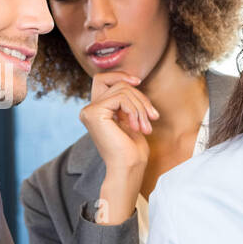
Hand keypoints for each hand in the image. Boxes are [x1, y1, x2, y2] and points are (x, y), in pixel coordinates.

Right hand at [80, 72, 157, 224]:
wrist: (128, 168)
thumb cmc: (132, 150)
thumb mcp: (132, 118)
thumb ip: (127, 100)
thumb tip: (132, 80)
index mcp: (97, 110)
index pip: (104, 79)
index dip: (121, 75)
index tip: (139, 81)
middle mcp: (89, 109)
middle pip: (117, 83)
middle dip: (139, 97)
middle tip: (152, 117)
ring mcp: (89, 111)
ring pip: (122, 90)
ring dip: (141, 107)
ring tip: (146, 127)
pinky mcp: (94, 113)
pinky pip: (121, 97)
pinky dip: (135, 110)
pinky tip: (137, 127)